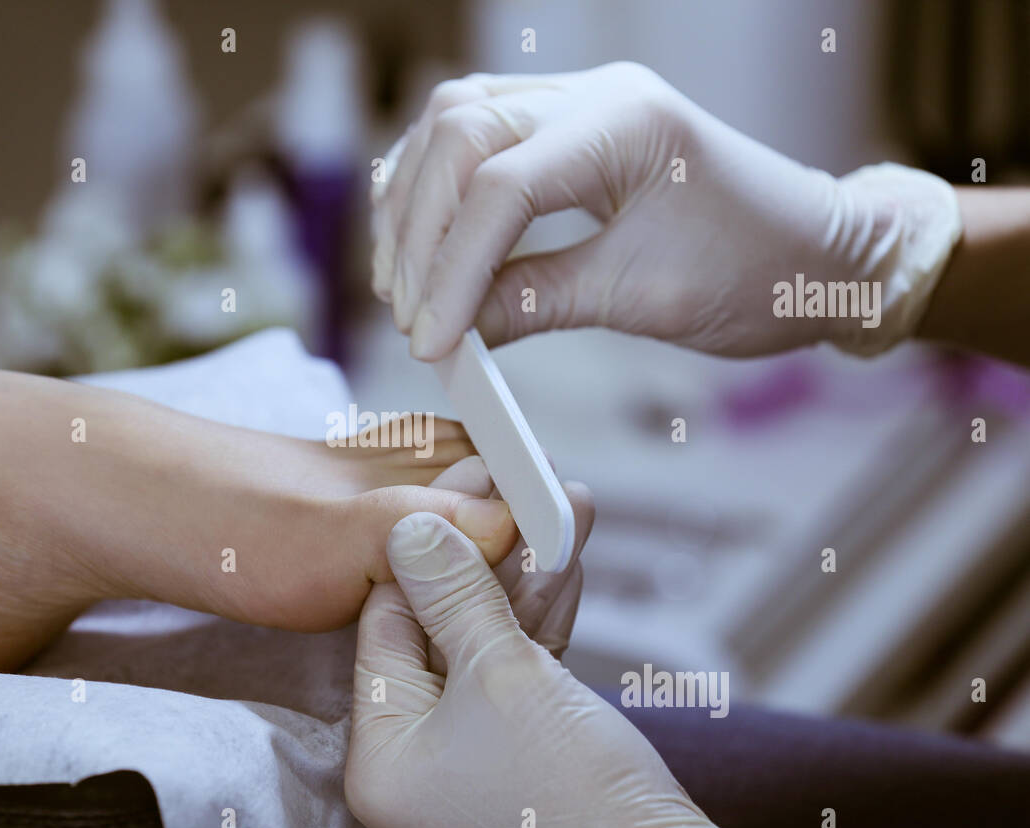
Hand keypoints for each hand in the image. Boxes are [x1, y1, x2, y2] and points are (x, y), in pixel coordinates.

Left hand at [346, 463, 791, 827]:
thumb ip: (454, 597)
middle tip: (516, 499)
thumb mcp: (503, 675)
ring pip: (487, 658)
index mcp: (380, 762)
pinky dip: (542, 636)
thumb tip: (411, 532)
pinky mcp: (520, 773)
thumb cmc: (576, 803)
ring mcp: (467, 776)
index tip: (455, 498)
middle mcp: (414, 774)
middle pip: (441, 639)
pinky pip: (517, 689)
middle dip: (490, 565)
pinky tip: (567, 571)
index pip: (385, 632)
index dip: (424, 556)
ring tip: (559, 513)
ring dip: (527, 588)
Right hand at [371, 62, 960, 360]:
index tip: (430, 339)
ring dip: (414, 205)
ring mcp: (576, 102)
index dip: (452, 268)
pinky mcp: (565, 128)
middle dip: (420, 232)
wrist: (818, 255)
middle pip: (459, 134)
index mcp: (627, 123)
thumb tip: (452, 332)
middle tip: (408, 314)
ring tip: (401, 284)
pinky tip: (420, 239)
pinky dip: (435, 190)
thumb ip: (538, 303)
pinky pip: (472, 137)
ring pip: (452, 124)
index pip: (502, 185)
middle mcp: (594, 95)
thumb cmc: (759, 272)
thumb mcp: (646, 299)